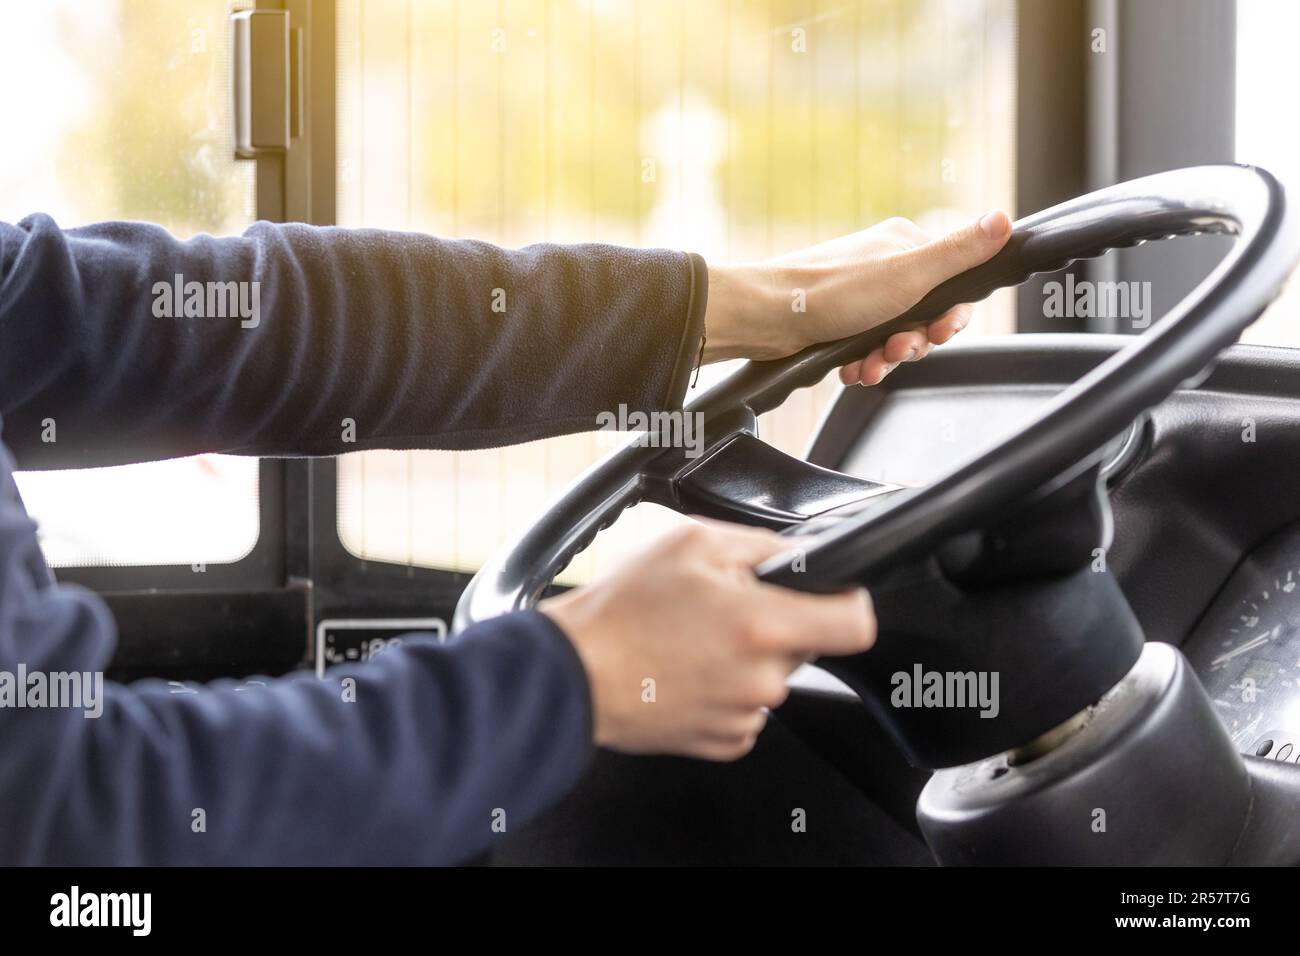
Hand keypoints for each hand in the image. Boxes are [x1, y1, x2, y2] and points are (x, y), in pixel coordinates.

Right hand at [540, 520, 873, 760]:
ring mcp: (744, 715)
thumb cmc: (621, 611)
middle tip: (721, 611)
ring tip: (692, 642)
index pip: (855, 623)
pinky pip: (748, 709)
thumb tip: (800, 555)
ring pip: (772, 676)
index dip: (849, 602)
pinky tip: (688, 673)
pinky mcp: (725, 742)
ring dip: (746, 658)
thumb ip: (761, 545)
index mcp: (761, 624)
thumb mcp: (691, 543)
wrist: (574, 675)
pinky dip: (726, 690)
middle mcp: (761, 678)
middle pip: (806, 645)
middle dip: (774, 623)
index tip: (832, 596)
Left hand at [702, 211, 1011, 385]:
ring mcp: (860, 298)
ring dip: (887, 359)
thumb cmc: (832, 292)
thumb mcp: (909, 273)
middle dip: (914, 343)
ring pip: (895, 338)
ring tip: (869, 363)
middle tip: (896, 348)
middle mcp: (883, 268)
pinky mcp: (838, 324)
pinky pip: (866, 351)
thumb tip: (1004, 220)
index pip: (952, 285)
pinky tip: (853, 369)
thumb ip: (959, 252)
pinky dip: (863, 364)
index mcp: (905, 247)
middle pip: (925, 318)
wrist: (767, 318)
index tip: (940, 331)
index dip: (950, 317)